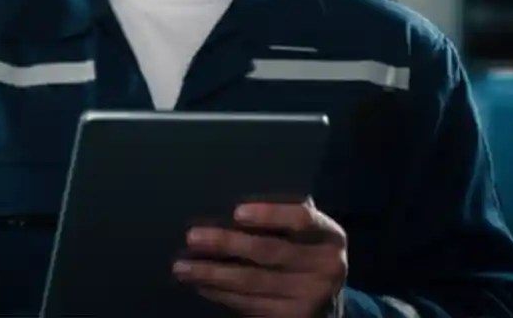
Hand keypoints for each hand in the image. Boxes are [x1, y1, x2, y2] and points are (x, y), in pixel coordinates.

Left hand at [172, 198, 346, 317]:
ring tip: (182, 266)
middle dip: (227, 244)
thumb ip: (282, 219)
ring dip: (212, 274)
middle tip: (193, 237)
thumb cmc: (305, 251)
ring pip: (253, 282)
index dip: (270, 214)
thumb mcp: (306, 234)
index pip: (301, 219)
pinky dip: (220, 294)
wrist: (327, 302)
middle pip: (269, 252)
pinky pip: (248, 304)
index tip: (236, 212)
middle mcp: (326, 267)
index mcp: (330, 236)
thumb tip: (228, 207)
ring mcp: (310, 298)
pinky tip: (200, 284)